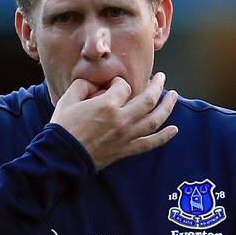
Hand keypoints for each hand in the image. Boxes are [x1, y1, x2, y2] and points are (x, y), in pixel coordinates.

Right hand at [49, 72, 178, 169]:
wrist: (61, 157)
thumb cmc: (63, 128)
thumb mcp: (67, 99)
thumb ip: (83, 86)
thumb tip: (94, 84)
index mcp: (107, 104)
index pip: (123, 86)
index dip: (119, 82)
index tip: (114, 85)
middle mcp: (121, 119)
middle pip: (147, 99)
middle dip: (156, 85)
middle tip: (161, 78)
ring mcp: (126, 136)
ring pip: (155, 119)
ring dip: (167, 106)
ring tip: (173, 96)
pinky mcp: (125, 150)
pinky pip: (149, 144)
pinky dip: (164, 137)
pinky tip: (174, 130)